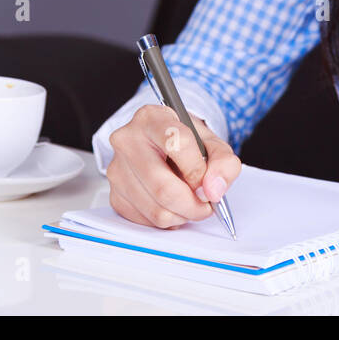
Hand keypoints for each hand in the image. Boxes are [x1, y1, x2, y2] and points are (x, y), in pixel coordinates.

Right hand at [106, 104, 241, 228]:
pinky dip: (166, 220)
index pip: (176, 145)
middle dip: (193, 205)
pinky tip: (170, 205)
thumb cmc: (185, 144)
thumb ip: (224, 163)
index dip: (198, 171)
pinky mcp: (114, 194)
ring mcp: (117, 169)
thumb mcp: (213, 144)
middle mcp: (127, 140)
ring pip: (156, 209)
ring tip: (188, 203)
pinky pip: (146, 220)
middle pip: (163, 187)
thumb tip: (213, 190)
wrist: (160, 147)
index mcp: (151, 118)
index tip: (208, 182)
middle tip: (205, 205)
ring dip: (181, 215)